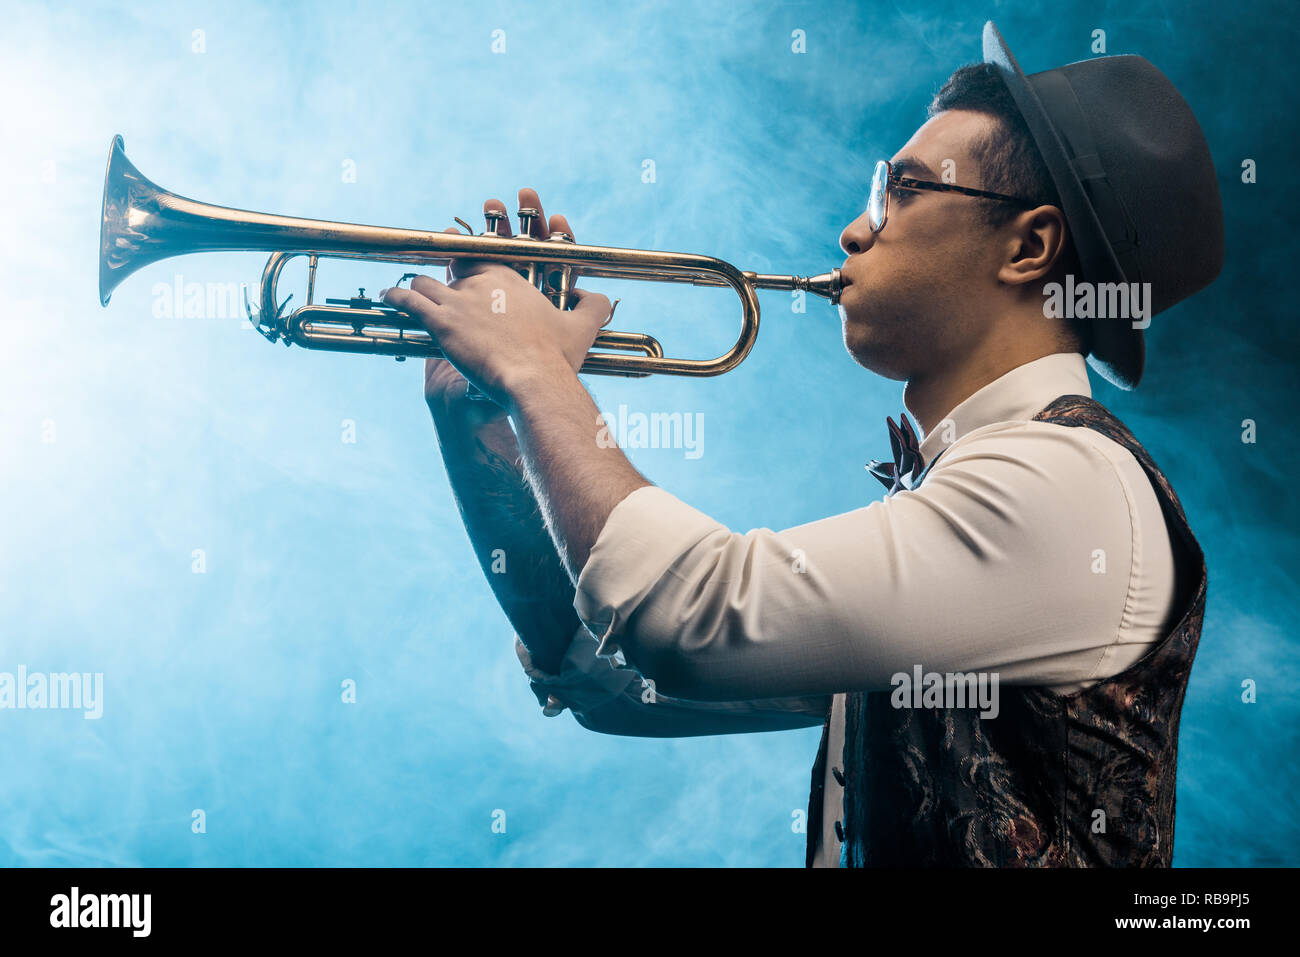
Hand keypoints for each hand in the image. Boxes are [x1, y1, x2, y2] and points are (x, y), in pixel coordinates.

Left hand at [397, 188, 611, 413]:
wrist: (534, 380)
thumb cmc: (556, 357)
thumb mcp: (582, 327)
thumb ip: (593, 306)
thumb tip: (597, 297)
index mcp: (511, 278)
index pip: (482, 258)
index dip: (470, 257)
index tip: (463, 257)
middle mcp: (482, 282)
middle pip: (452, 269)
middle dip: (443, 271)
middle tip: (435, 273)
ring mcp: (459, 300)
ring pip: (426, 282)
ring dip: (417, 286)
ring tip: (407, 291)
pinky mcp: (441, 322)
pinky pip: (408, 301)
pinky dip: (394, 296)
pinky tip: (386, 296)